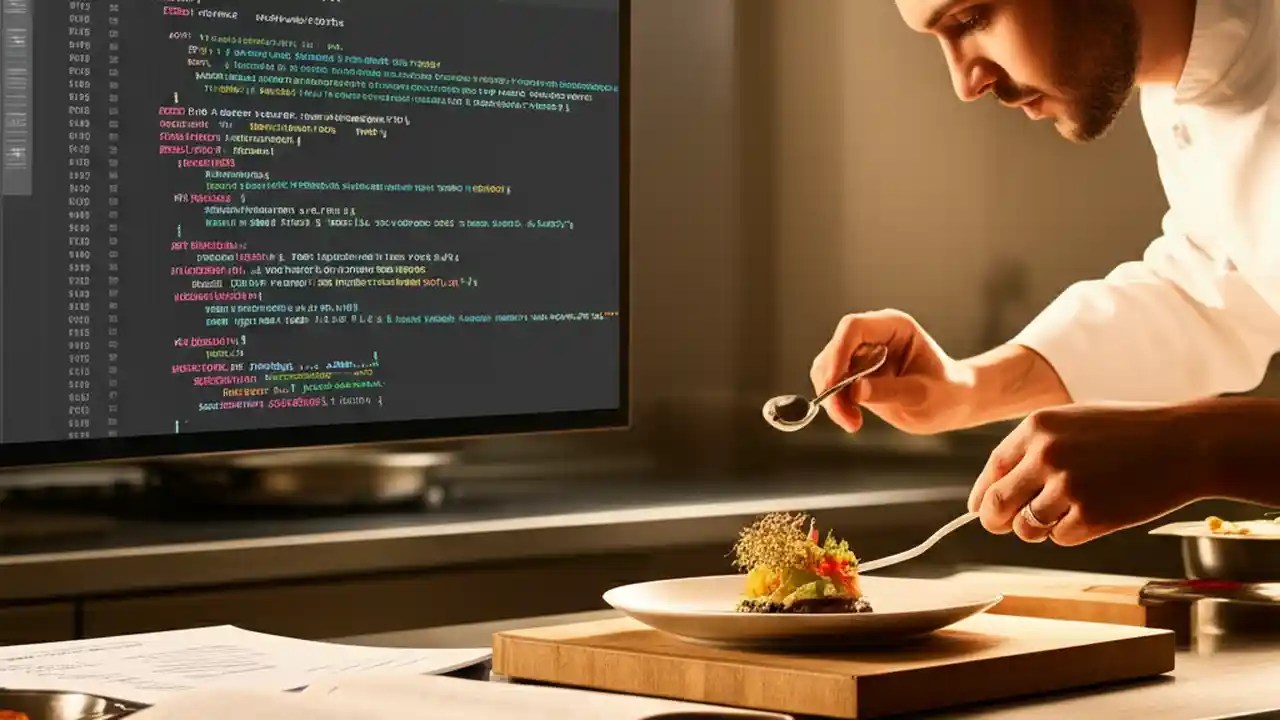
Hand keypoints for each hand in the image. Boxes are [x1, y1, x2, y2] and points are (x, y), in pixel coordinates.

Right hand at [809, 310, 974, 433]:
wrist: (951, 403)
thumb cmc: (946, 393)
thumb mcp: (923, 395)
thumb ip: (890, 391)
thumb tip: (855, 391)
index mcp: (894, 326)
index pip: (853, 328)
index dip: (838, 352)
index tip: (834, 384)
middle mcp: (873, 335)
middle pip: (835, 349)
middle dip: (832, 382)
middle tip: (844, 415)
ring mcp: (862, 353)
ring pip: (827, 368)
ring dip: (831, 397)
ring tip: (851, 422)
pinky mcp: (854, 373)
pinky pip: (832, 385)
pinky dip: (835, 403)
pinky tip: (852, 420)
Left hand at [967, 403, 1205, 545]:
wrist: (1186, 443)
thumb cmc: (1130, 433)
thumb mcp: (1074, 423)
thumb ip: (1035, 449)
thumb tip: (995, 488)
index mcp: (1037, 427)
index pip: (992, 469)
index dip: (981, 494)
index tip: (978, 510)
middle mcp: (1045, 455)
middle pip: (997, 504)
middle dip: (997, 521)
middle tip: (1005, 526)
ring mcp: (1068, 486)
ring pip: (1027, 527)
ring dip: (1038, 530)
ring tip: (1065, 515)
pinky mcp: (1092, 514)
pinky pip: (1061, 538)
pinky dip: (1071, 534)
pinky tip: (1094, 515)